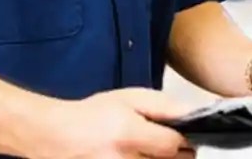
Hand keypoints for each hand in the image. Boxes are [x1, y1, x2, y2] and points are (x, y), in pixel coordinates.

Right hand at [38, 87, 195, 158]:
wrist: (57, 137)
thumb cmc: (93, 116)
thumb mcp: (128, 98)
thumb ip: (164, 106)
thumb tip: (195, 113)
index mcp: (128, 134)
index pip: (175, 145)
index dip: (181, 139)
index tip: (175, 134)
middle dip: (171, 153)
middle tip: (156, 142)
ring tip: (141, 150)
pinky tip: (133, 157)